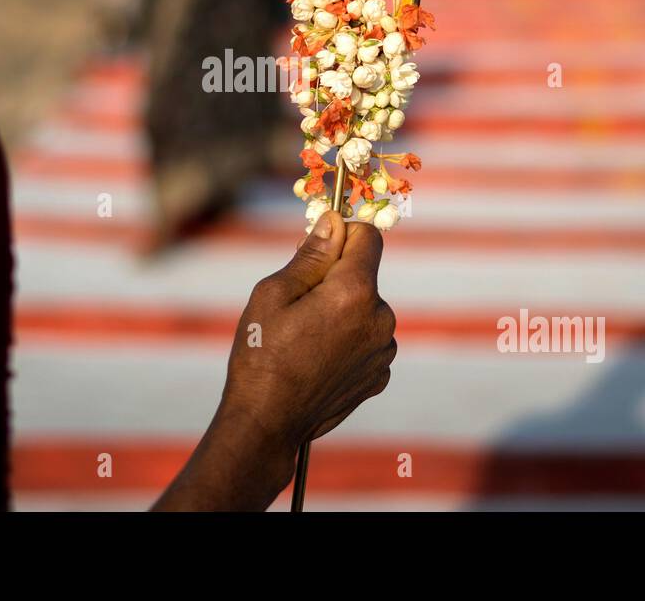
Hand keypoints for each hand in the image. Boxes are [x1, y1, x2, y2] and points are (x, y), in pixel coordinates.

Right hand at [149, 211, 394, 509]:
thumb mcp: (273, 293)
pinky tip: (317, 360)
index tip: (317, 249)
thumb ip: (311, 255)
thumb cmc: (261, 354)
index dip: (342, 235)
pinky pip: (367, 340)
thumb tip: (334, 221)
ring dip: (342, 312)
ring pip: (366, 309)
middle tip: (297, 307)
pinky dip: (347, 342)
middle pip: (364, 275)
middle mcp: (380, 319)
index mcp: (355, 292)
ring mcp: (383, 350)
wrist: (268, 422)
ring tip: (305, 339)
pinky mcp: (379, 375)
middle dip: (336, 280)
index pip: (368, 236)